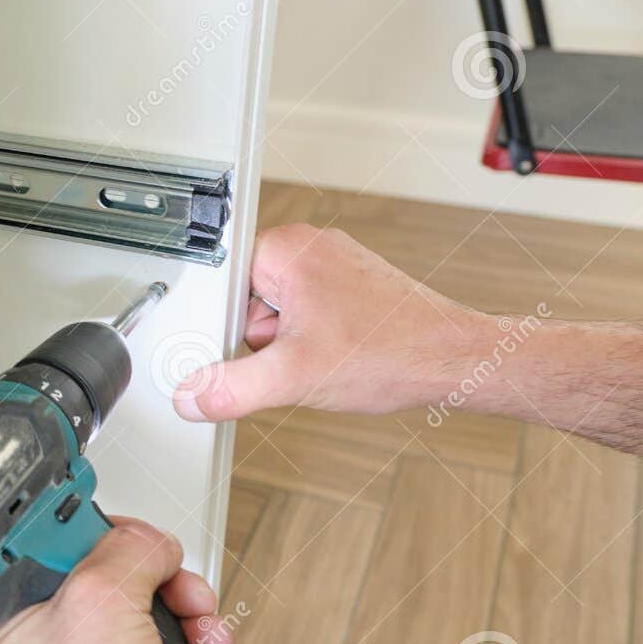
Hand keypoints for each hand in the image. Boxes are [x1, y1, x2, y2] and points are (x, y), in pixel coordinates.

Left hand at [0, 519, 282, 643]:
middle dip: (170, 588)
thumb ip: (128, 553)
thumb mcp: (101, 606)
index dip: (104, 533)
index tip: (135, 535)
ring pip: (151, 618)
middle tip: (186, 602)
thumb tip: (150, 546)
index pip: (56, 541)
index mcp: (10, 616)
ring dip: (194, 627)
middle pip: (117, 578)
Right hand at [172, 223, 488, 420]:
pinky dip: (312, 342)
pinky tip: (337, 355)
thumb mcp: (292, 378)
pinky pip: (305, 317)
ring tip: (324, 357)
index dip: (226, 328)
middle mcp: (309, 247)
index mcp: (286, 247)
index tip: (244, 351)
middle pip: (246, 302)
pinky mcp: (349, 286)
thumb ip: (231, 388)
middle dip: (263, 340)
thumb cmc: (391, 352)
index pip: (220, 285)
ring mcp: (332, 265)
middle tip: (296, 357)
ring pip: (276, 315)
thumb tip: (190, 397)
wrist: (452, 361)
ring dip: (289, 346)